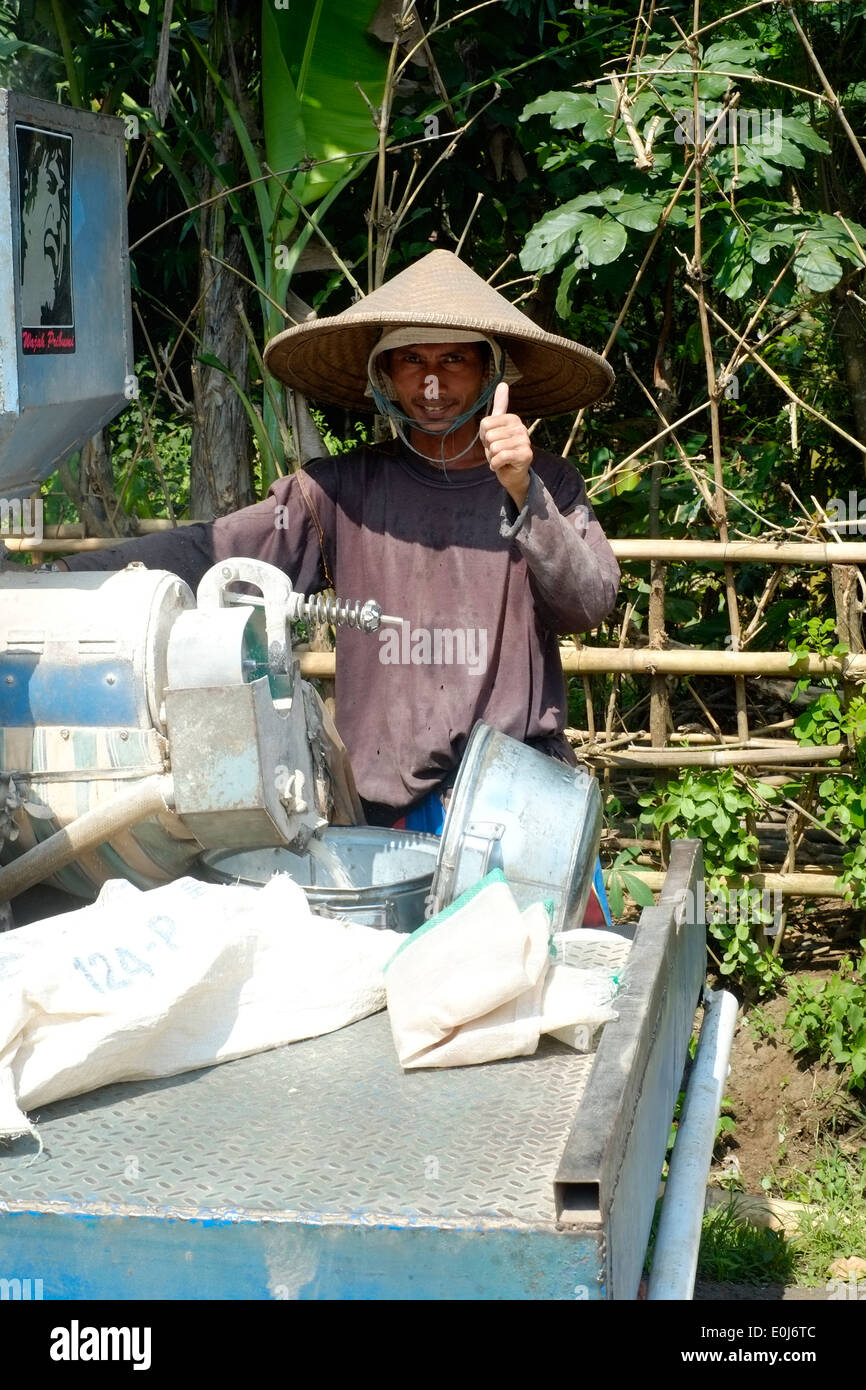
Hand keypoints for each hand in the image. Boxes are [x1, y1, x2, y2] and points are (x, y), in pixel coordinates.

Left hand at [479, 382, 532, 508]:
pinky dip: (496, 465)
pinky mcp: (526, 455)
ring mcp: (525, 441)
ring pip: (494, 448)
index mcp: (513, 418)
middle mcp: (521, 427)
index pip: (485, 424)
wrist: (513, 474)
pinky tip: (503, 465)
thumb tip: (503, 383)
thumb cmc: (502, 450)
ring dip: (493, 458)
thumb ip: (500, 406)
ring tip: (502, 459)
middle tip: (498, 452)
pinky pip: (500, 457)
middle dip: (489, 449)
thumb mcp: (496, 428)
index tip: (493, 441)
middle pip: (489, 436)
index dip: (484, 437)